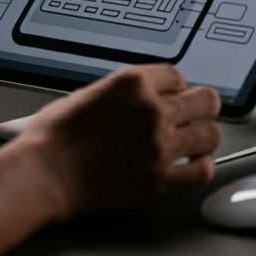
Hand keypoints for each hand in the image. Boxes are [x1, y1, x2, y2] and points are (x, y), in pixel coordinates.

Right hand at [0, 64, 220, 253]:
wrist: (45, 172)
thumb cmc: (54, 134)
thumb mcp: (87, 93)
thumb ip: (122, 93)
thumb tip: (139, 99)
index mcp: (132, 83)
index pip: (177, 75)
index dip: (175, 85)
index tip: (173, 93)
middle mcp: (152, 110)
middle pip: (205, 100)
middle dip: (200, 105)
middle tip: (195, 111)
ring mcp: (160, 146)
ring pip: (211, 134)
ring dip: (203, 135)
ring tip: (195, 138)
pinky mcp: (161, 180)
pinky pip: (202, 171)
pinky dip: (201, 166)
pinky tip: (192, 164)